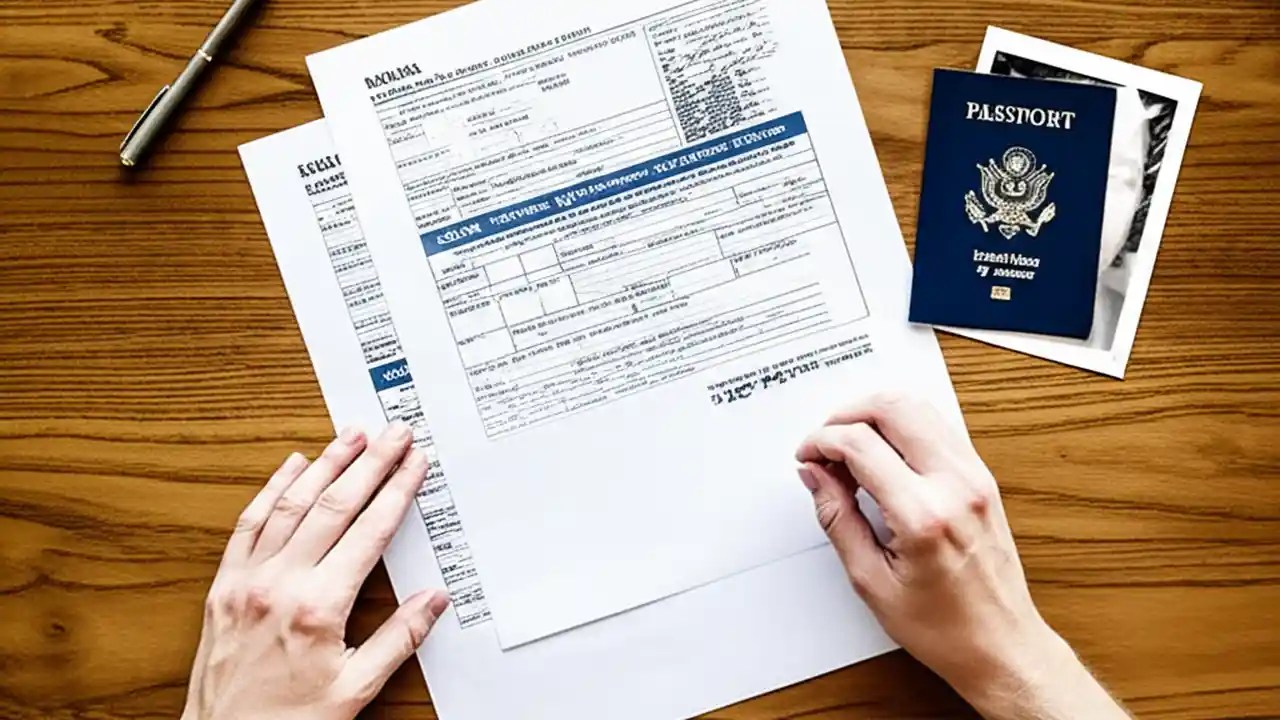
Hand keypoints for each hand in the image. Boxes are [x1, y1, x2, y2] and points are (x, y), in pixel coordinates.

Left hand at [183, 422, 448, 719]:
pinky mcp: (222, 586)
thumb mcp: (355, 690)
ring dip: (325, 465)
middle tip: (394, 434)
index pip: (369, 531)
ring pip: (291, 505)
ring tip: (351, 436)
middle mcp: (280, 585)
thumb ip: (398, 640)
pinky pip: (248, 524)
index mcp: (319, 607)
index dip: (397, 491)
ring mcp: (247, 581)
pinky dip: (270, 490)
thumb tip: (434, 600)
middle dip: (370, 463)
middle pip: (335, 506)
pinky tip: (291, 466)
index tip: (414, 464)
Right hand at [796, 394, 1127, 719]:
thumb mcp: (871, 581)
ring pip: (920, 408)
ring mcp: (976, 478)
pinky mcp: (984, 479)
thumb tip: (816, 477)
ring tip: (851, 446)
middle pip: (893, 407)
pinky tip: (883, 454)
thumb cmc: (945, 628)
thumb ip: (838, 519)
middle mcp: (956, 486)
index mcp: (924, 515)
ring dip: (877, 415)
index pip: (860, 444)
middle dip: (848, 414)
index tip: (808, 456)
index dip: (822, 441)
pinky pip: (939, 427)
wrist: (1001, 645)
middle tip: (826, 442)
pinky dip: (903, 427)